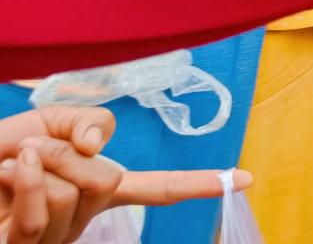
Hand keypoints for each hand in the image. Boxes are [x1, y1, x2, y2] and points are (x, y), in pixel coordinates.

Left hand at [0, 106, 244, 243]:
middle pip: (107, 178)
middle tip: (27, 152)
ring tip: (5, 168)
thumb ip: (85, 122)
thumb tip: (96, 145)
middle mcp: (77, 221)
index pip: (152, 189)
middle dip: (66, 151)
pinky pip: (39, 212)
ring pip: (74, 191)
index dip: (200, 183)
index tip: (248, 178)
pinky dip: (26, 179)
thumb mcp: (44, 121)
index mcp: (90, 193)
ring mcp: (50, 240)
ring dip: (35, 163)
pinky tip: (10, 169)